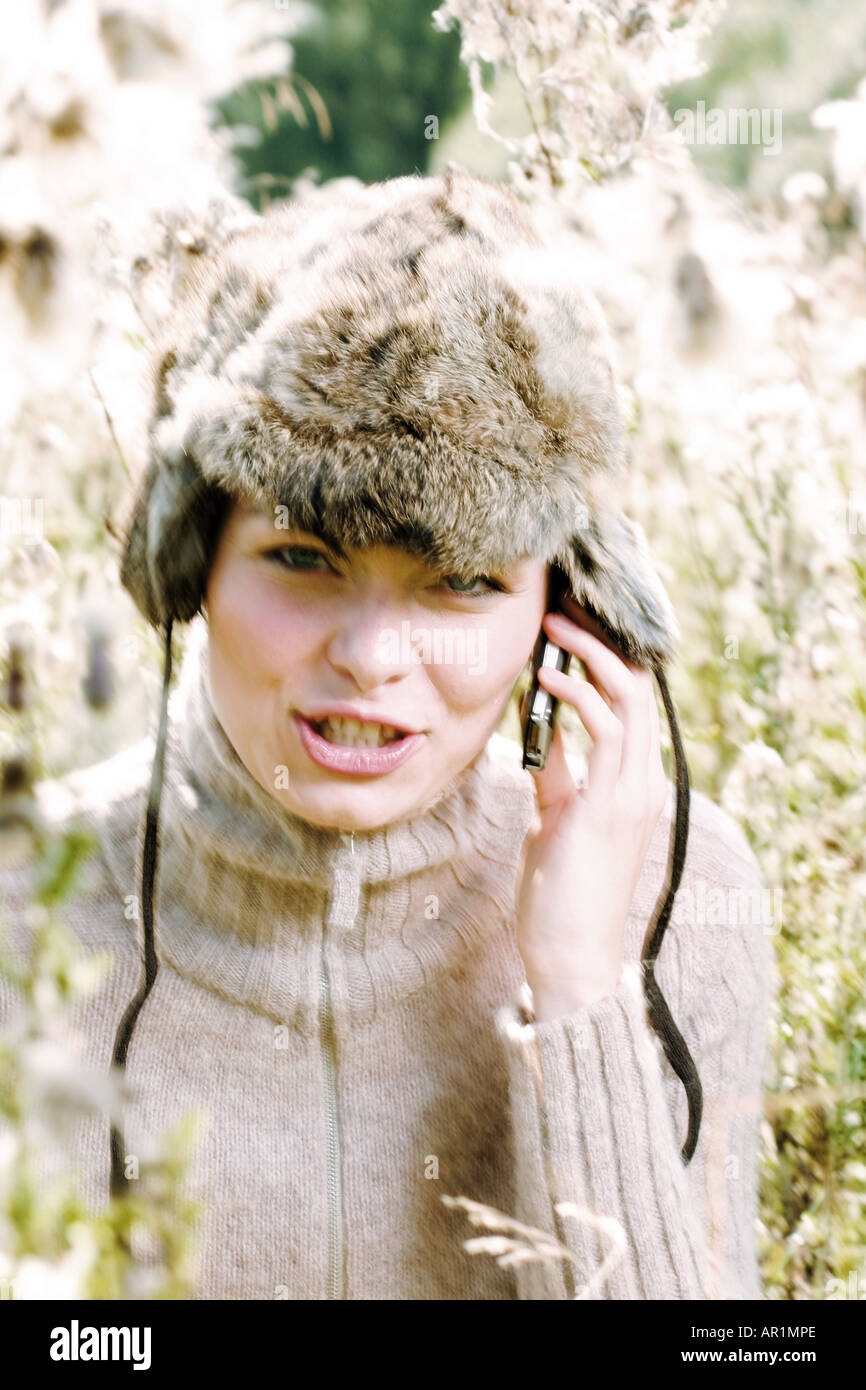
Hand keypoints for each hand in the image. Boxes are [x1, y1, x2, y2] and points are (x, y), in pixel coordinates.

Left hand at [516, 604, 668, 1019]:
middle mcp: (643, 782)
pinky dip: (575, 695)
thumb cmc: (560, 897)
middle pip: (639, 689)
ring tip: (553, 630)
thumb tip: (535, 728)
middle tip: (562, 613)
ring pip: (629, 699)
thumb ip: (553, 773)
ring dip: (589, 657)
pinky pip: (604, 731)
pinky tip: (544, 677)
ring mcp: (632, 793)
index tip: (573, 631)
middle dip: (602, 644)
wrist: (572, 959)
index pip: (634, 706)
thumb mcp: (554, 819)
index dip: (609, 661)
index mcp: (635, 785)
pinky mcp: (609, 806)